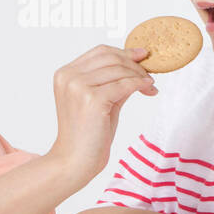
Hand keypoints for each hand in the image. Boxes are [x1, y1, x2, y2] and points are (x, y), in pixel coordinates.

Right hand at [46, 44, 156, 185]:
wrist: (75, 161)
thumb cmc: (87, 134)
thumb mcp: (100, 100)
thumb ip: (114, 81)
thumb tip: (137, 64)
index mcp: (65, 74)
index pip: (99, 52)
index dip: (123, 52)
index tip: (142, 56)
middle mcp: (68, 76)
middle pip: (110, 57)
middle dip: (133, 64)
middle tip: (148, 75)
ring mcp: (78, 86)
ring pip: (118, 69)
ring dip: (138, 75)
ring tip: (148, 86)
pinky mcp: (91, 99)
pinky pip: (124, 85)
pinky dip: (139, 84)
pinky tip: (147, 89)